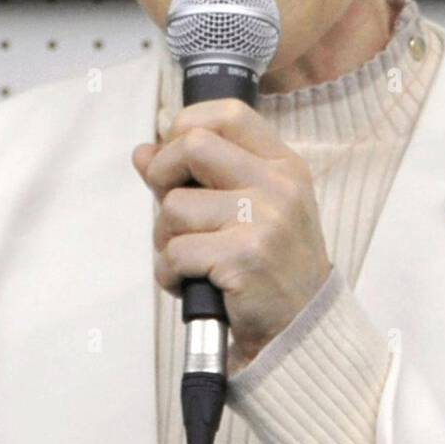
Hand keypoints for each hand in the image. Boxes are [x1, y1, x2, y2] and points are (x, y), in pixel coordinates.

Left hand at [133, 98, 332, 371]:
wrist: (302, 330)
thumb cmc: (270, 266)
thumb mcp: (249, 208)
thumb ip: (197, 176)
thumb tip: (143, 152)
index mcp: (283, 164)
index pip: (227, 114)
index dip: (186, 128)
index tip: (178, 160)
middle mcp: (278, 185)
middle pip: (192, 144)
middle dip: (162, 175)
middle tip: (172, 210)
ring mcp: (264, 220)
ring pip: (174, 205)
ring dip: (165, 238)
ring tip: (192, 259)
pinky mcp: (243, 258)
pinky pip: (175, 251)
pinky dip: (170, 273)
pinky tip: (192, 283)